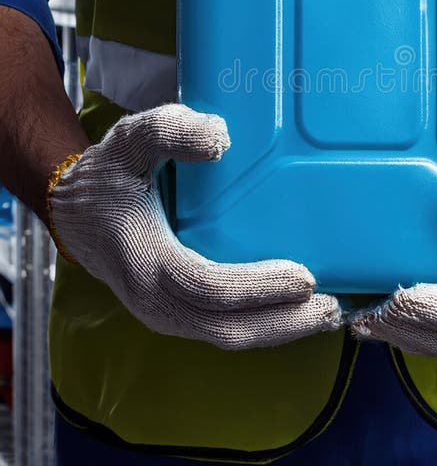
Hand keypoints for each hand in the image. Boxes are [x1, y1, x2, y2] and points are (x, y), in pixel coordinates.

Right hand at [49, 104, 341, 349]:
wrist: (73, 212)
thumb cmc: (107, 176)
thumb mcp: (129, 140)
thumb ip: (168, 129)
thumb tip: (220, 140)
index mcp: (147, 264)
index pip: (210, 288)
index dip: (258, 288)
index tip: (306, 278)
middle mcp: (155, 301)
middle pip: (227, 328)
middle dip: (284, 323)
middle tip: (333, 309)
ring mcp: (164, 314)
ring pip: (227, 336)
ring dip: (279, 330)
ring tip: (326, 316)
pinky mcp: (175, 313)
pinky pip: (221, 329)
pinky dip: (261, 326)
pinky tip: (293, 313)